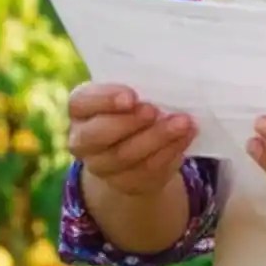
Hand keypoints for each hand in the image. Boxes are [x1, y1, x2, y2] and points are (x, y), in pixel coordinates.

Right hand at [67, 82, 197, 197]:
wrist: (135, 144)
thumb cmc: (132, 105)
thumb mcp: (129, 91)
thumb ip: (138, 86)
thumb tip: (164, 82)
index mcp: (80, 108)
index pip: (81, 102)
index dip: (105, 99)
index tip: (131, 97)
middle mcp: (82, 140)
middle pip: (98, 135)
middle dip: (129, 122)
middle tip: (154, 111)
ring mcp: (101, 166)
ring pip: (126, 156)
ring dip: (158, 138)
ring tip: (183, 122)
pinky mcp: (125, 183)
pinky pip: (147, 170)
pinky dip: (169, 152)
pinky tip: (185, 137)